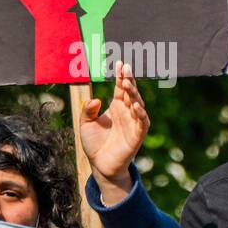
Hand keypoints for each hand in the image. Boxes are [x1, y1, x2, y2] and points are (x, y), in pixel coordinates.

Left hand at [80, 61, 148, 202]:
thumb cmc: (94, 143)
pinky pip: (142, 122)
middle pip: (131, 93)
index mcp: (116, 107)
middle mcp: (126, 112)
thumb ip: (88, 110)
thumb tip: (96, 99)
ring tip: (127, 82)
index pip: (121, 88)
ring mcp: (133, 123)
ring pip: (138, 104)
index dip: (121, 76)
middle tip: (125, 68)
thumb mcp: (85, 123)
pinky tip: (135, 105)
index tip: (119, 63)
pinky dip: (140, 113)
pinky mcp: (137, 135)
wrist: (100, 165)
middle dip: (129, 80)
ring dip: (134, 93)